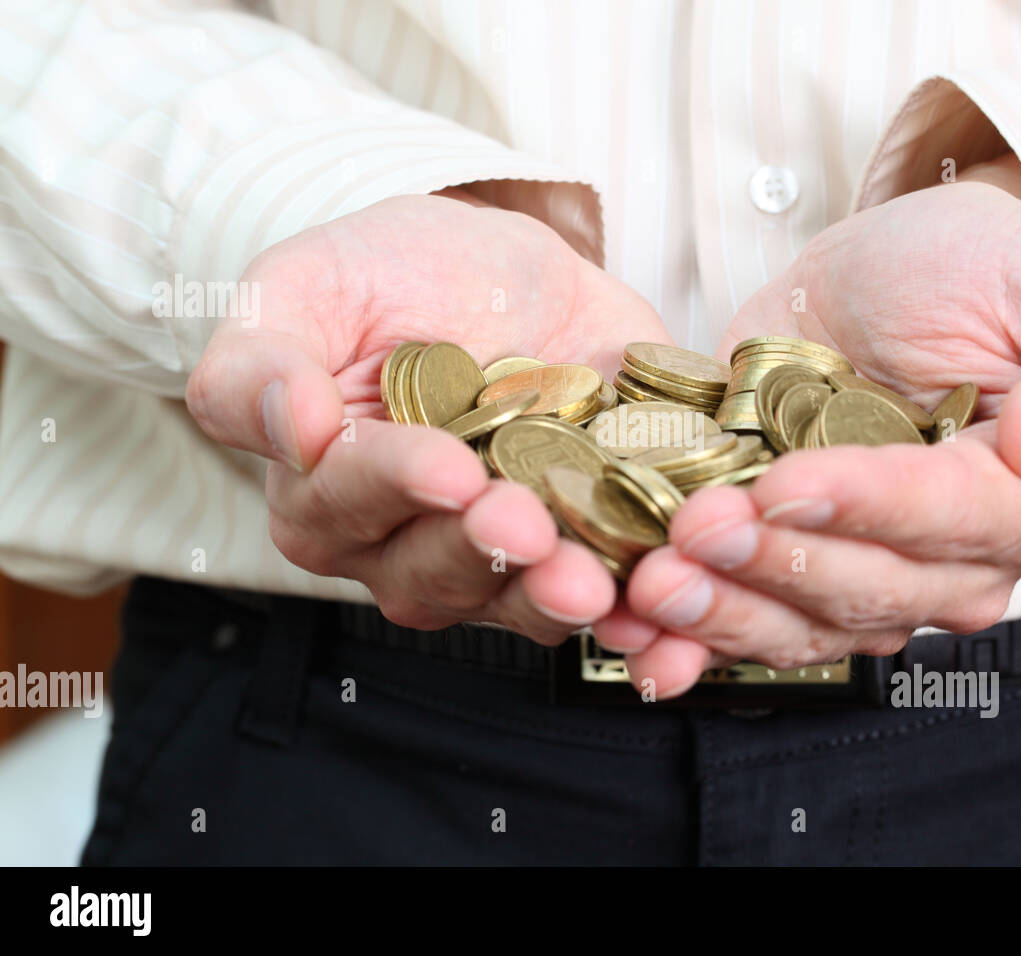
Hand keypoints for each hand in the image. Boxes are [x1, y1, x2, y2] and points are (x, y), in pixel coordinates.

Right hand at [187, 192, 671, 642]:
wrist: (504, 273)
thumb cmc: (389, 276)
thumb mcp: (306, 285)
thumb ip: (261, 357)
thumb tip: (284, 429)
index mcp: (326, 488)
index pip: (347, 501)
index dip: (398, 487)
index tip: (448, 468)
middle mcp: (406, 541)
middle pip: (431, 572)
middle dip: (481, 552)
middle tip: (525, 525)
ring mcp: (499, 555)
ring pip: (514, 602)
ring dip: (552, 598)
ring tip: (590, 580)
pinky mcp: (581, 545)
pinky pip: (604, 597)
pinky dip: (634, 613)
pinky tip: (658, 616)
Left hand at [596, 163, 1020, 695]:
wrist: (893, 274)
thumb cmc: (986, 270)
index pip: (957, 521)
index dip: (872, 508)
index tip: (787, 483)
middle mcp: (960, 559)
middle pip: (873, 587)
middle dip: (778, 563)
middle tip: (695, 530)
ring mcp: (875, 573)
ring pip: (808, 622)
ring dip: (726, 613)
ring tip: (654, 585)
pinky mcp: (798, 567)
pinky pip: (756, 624)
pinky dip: (696, 641)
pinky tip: (646, 646)